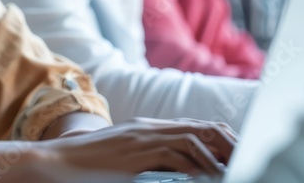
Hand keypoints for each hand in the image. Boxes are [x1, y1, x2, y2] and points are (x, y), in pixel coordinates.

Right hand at [36, 118, 236, 176]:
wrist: (55, 162)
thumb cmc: (86, 167)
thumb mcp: (124, 161)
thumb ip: (149, 161)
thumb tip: (178, 171)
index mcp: (147, 129)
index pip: (195, 127)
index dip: (222, 140)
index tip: (238, 156)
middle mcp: (148, 128)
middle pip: (202, 128)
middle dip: (229, 145)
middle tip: (248, 160)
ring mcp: (142, 138)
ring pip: (194, 138)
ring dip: (218, 156)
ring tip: (234, 170)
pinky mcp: (136, 151)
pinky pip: (175, 154)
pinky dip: (196, 165)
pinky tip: (207, 176)